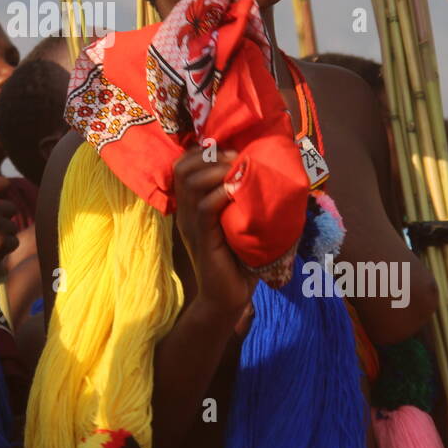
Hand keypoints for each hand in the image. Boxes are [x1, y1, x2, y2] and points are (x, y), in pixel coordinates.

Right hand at [0, 175, 20, 279]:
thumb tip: (5, 191)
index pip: (1, 182)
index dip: (3, 192)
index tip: (1, 199)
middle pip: (11, 207)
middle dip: (3, 218)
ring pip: (12, 226)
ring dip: (3, 235)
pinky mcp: (1, 242)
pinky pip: (13, 242)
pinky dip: (4, 249)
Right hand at [172, 145, 253, 315]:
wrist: (229, 298)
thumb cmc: (238, 259)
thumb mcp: (238, 222)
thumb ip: (241, 198)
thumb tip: (266, 170)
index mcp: (191, 206)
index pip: (182, 166)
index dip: (202, 151)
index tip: (228, 149)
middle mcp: (186, 212)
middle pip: (182, 169)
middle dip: (209, 155)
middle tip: (234, 157)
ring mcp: (191, 225)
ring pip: (191, 183)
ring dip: (216, 170)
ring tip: (236, 169)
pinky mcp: (202, 239)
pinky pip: (204, 207)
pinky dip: (220, 193)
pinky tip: (235, 191)